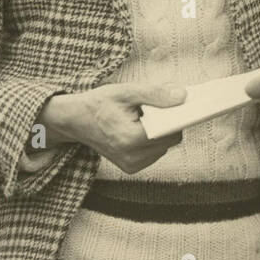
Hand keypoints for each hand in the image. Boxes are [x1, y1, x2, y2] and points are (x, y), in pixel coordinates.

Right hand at [39, 83, 187, 173]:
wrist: (75, 121)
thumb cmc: (99, 104)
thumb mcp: (126, 92)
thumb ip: (156, 94)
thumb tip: (183, 96)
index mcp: (131, 139)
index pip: (171, 132)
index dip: (178, 117)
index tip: (185, 105)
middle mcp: (132, 157)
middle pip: (170, 140)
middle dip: (168, 122)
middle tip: (155, 108)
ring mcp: (131, 165)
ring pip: (164, 147)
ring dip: (160, 132)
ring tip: (142, 118)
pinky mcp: (131, 168)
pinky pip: (155, 152)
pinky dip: (153, 139)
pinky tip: (139, 128)